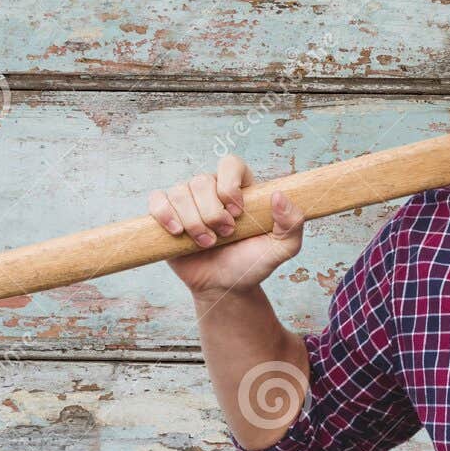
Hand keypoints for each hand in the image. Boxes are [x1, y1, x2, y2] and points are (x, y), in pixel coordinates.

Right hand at [147, 154, 305, 297]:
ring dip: (193, 222)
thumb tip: (280, 196)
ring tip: (206, 242)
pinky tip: (177, 232)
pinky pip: (157, 200)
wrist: (225, 286)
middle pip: (201, 181)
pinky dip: (165, 216)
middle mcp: (211, 188)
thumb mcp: (282, 248)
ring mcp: (187, 200)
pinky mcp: (166, 214)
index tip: (237, 212)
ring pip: (179, 192)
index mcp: (239, 188)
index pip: (230, 164)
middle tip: (225, 235)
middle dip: (212, 213)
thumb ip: (292, 223)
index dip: (230, 185)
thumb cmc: (252, 263)